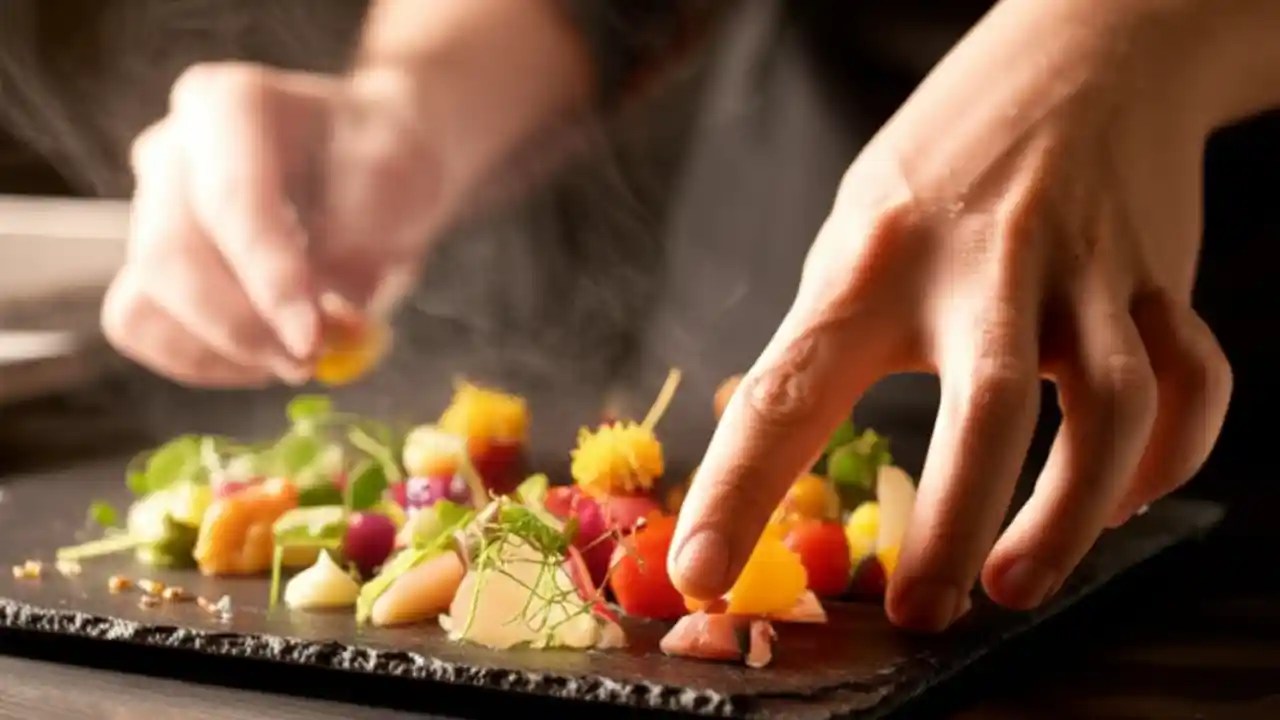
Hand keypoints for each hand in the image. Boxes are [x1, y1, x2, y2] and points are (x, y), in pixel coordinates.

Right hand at [101, 63, 445, 386]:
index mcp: (231, 105)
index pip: (233, 203)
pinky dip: (206, 360)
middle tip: (309, 363)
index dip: (268, 280)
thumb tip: (316, 321)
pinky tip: (267, 354)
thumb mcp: (401, 183)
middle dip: (241, 329)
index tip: (311, 340)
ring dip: (223, 353)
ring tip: (300, 353)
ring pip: (146, 304)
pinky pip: (145, 330)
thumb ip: (360, 242)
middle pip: (170, 258)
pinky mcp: (147, 265)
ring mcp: (148, 208)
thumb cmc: (384, 165)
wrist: (371, 171)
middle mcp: (173, 150)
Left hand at [671, 0, 1232, 630]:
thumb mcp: (858, 225)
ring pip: (1114, 405)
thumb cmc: (945, 158)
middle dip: (956, 524)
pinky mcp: (1161, 277)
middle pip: (987, 403)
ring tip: (1018, 585)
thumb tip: (778, 442)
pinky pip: (1194, 382)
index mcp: (876, 261)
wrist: (1085, 48)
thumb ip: (832, 333)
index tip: (705, 573)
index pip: (791, 387)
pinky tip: (1124, 498)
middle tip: (924, 613)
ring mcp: (1086, 269)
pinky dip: (1169, 459)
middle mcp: (983, 265)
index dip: (739, 491)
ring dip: (1072, 515)